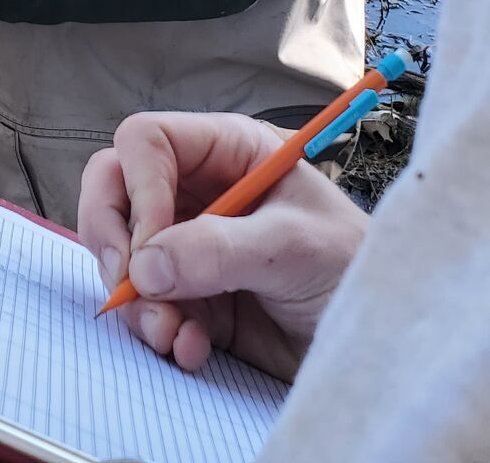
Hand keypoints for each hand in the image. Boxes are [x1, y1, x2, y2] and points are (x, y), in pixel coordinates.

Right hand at [77, 112, 369, 382]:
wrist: (376, 342)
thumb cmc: (354, 268)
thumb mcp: (294, 247)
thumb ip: (218, 249)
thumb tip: (144, 265)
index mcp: (227, 151)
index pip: (147, 142)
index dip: (138, 188)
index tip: (150, 245)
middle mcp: (200, 190)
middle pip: (114, 189)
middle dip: (113, 241)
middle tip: (126, 285)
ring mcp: (189, 243)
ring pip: (121, 254)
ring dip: (135, 300)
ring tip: (172, 333)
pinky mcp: (190, 295)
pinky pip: (144, 304)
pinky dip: (158, 331)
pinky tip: (193, 348)